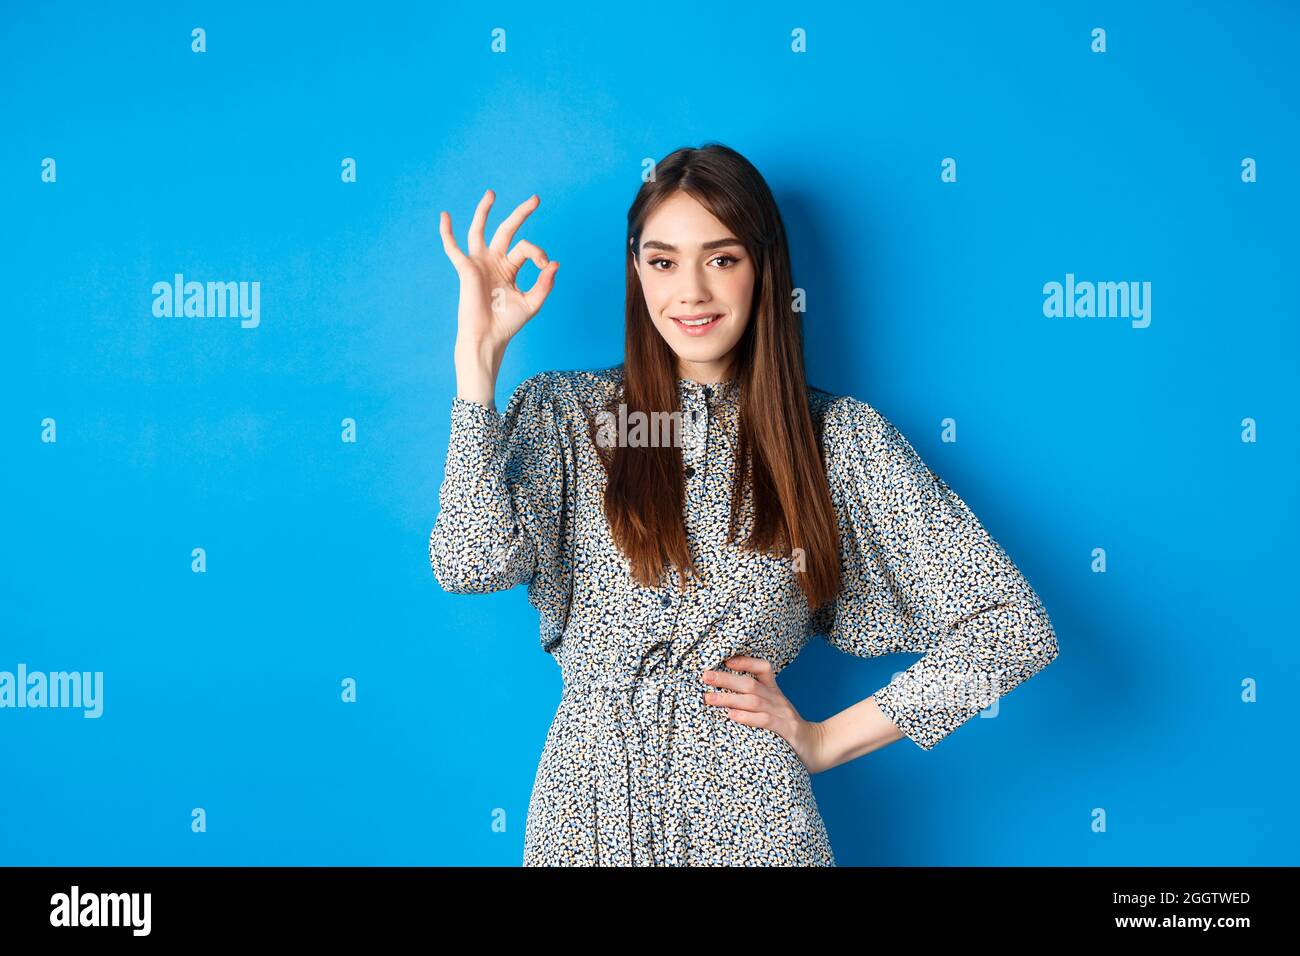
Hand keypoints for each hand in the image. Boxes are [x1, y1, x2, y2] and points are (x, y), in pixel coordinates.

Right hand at [438, 188, 558, 369]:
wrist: (489, 337)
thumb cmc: (508, 323)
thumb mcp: (533, 302)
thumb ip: (544, 283)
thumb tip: (555, 263)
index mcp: (509, 268)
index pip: (526, 248)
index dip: (538, 252)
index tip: (545, 265)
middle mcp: (494, 261)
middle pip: (507, 230)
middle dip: (521, 214)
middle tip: (536, 199)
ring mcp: (479, 263)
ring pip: (479, 230)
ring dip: (484, 211)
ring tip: (492, 193)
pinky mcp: (466, 269)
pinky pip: (452, 248)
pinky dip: (447, 233)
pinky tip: (445, 216)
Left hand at [701, 655, 827, 774]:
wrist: (820, 748)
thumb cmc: (788, 730)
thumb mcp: (774, 711)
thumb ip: (755, 703)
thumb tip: (723, 699)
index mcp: (775, 693)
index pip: (763, 668)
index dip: (745, 662)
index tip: (725, 660)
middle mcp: (778, 700)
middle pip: (750, 684)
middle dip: (726, 679)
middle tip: (705, 676)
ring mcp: (783, 714)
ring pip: (754, 701)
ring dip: (729, 698)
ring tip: (709, 698)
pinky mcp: (787, 731)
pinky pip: (766, 721)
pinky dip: (747, 717)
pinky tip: (732, 716)